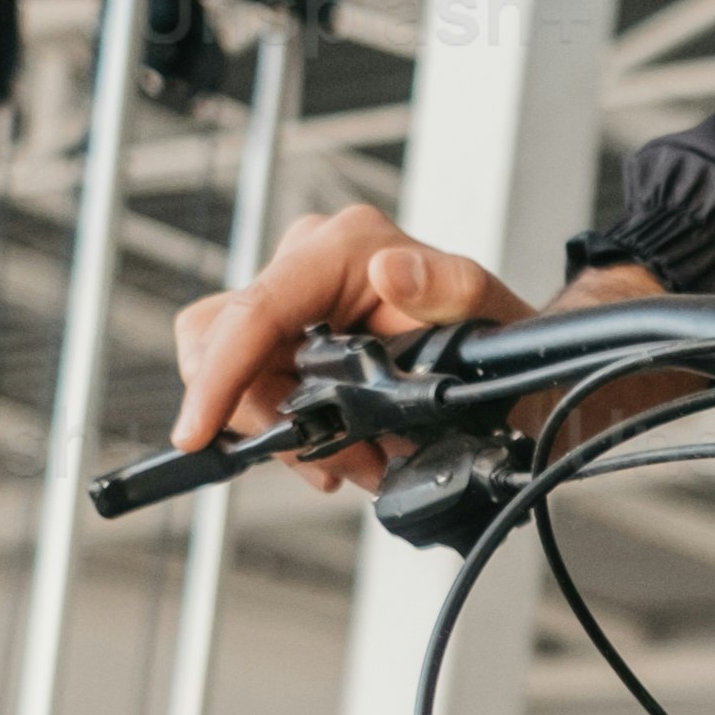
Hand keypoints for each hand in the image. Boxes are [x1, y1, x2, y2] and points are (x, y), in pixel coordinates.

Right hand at [171, 213, 662, 494]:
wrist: (517, 355)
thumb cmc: (502, 333)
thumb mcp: (489, 312)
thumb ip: (447, 287)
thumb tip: (393, 270)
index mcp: (346, 247)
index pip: (255, 312)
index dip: (219, 376)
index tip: (197, 432)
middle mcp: (308, 262)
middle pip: (225, 345)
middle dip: (270, 421)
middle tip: (343, 466)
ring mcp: (297, 298)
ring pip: (239, 376)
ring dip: (289, 436)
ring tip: (360, 464)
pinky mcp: (295, 334)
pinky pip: (260, 387)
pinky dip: (295, 431)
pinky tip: (344, 452)